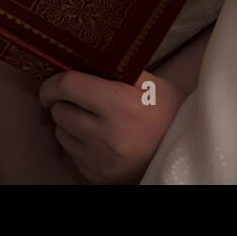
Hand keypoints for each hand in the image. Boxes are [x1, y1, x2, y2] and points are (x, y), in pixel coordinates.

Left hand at [39, 69, 186, 184]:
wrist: (183, 155)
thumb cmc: (168, 115)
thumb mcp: (152, 84)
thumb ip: (119, 70)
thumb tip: (85, 59)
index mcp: (121, 104)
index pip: (69, 86)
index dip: (53, 82)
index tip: (52, 83)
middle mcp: (106, 134)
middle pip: (60, 111)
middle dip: (64, 102)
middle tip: (78, 99)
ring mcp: (100, 159)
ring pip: (61, 133)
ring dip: (69, 123)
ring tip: (90, 119)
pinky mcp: (96, 176)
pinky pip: (71, 154)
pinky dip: (78, 143)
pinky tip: (96, 138)